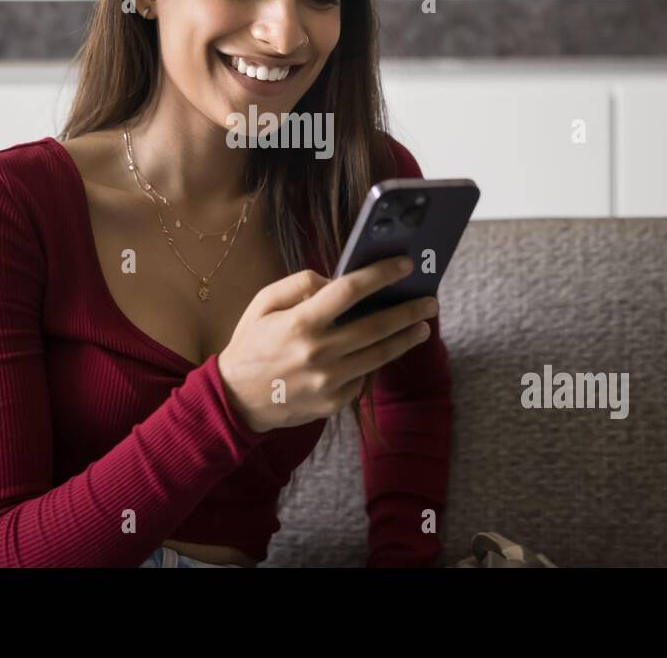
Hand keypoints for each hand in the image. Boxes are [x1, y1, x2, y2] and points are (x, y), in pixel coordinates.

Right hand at [217, 255, 438, 433]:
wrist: (236, 399)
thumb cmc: (251, 344)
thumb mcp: (264, 302)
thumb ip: (300, 284)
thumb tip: (337, 281)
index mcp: (301, 323)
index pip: (350, 291)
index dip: (381, 275)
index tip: (404, 265)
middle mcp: (319, 352)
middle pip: (377, 326)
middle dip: (408, 311)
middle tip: (430, 301)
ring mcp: (328, 381)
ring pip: (380, 355)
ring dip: (406, 338)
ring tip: (421, 327)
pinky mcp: (333, 402)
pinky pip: (363, 378)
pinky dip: (374, 363)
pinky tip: (381, 352)